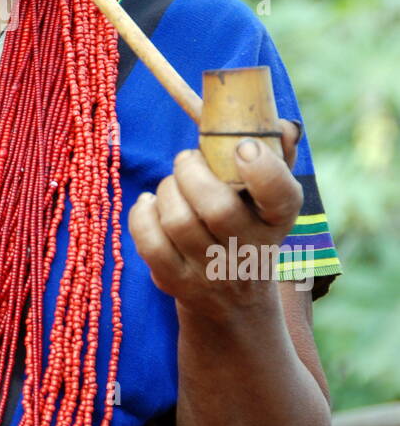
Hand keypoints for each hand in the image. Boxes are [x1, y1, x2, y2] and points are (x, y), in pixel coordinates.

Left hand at [128, 119, 303, 320]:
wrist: (235, 298)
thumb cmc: (249, 227)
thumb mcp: (268, 198)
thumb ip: (278, 156)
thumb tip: (283, 126)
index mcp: (278, 221)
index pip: (280, 197)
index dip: (262, 169)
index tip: (242, 147)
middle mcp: (250, 251)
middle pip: (218, 208)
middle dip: (191, 171)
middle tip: (186, 159)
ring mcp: (213, 272)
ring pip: (179, 222)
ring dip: (167, 190)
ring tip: (172, 184)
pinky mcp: (179, 284)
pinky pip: (151, 244)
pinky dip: (142, 214)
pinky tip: (150, 204)